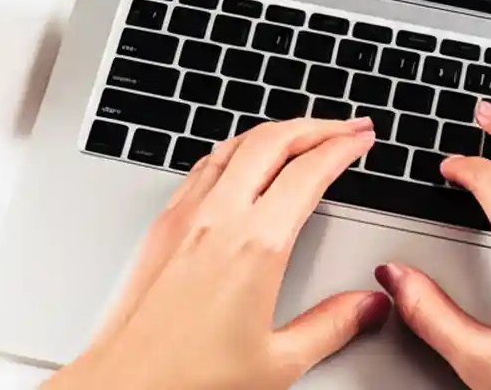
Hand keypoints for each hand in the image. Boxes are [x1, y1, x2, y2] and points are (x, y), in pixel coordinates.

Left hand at [46, 118, 387, 389]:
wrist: (122, 385)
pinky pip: (204, 165)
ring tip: (301, 134)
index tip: (362, 137)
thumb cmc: (188, 379)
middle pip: (273, 141)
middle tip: (344, 126)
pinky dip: (236, 149)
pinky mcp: (162, 224)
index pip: (309, 172)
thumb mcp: (279, 362)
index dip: (342, 147)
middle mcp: (218, 218)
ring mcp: (186, 215)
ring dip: (275, 132)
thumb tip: (369, 306)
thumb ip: (332, 326)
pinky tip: (243, 160)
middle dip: (316, 126)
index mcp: (256, 245)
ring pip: (235, 145)